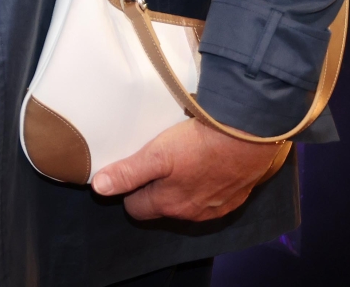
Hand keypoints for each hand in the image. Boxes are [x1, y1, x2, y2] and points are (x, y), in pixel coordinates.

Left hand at [90, 119, 288, 221]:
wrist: (249, 136)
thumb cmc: (200, 143)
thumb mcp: (157, 154)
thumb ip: (129, 172)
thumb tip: (99, 187)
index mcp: (169, 205)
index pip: (135, 209)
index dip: (128, 190)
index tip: (130, 170)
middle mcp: (192, 213)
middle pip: (160, 206)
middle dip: (152, 189)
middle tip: (152, 162)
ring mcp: (215, 207)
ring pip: (186, 202)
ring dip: (179, 186)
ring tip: (178, 159)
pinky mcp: (234, 196)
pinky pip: (211, 196)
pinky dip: (204, 184)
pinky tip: (204, 163)